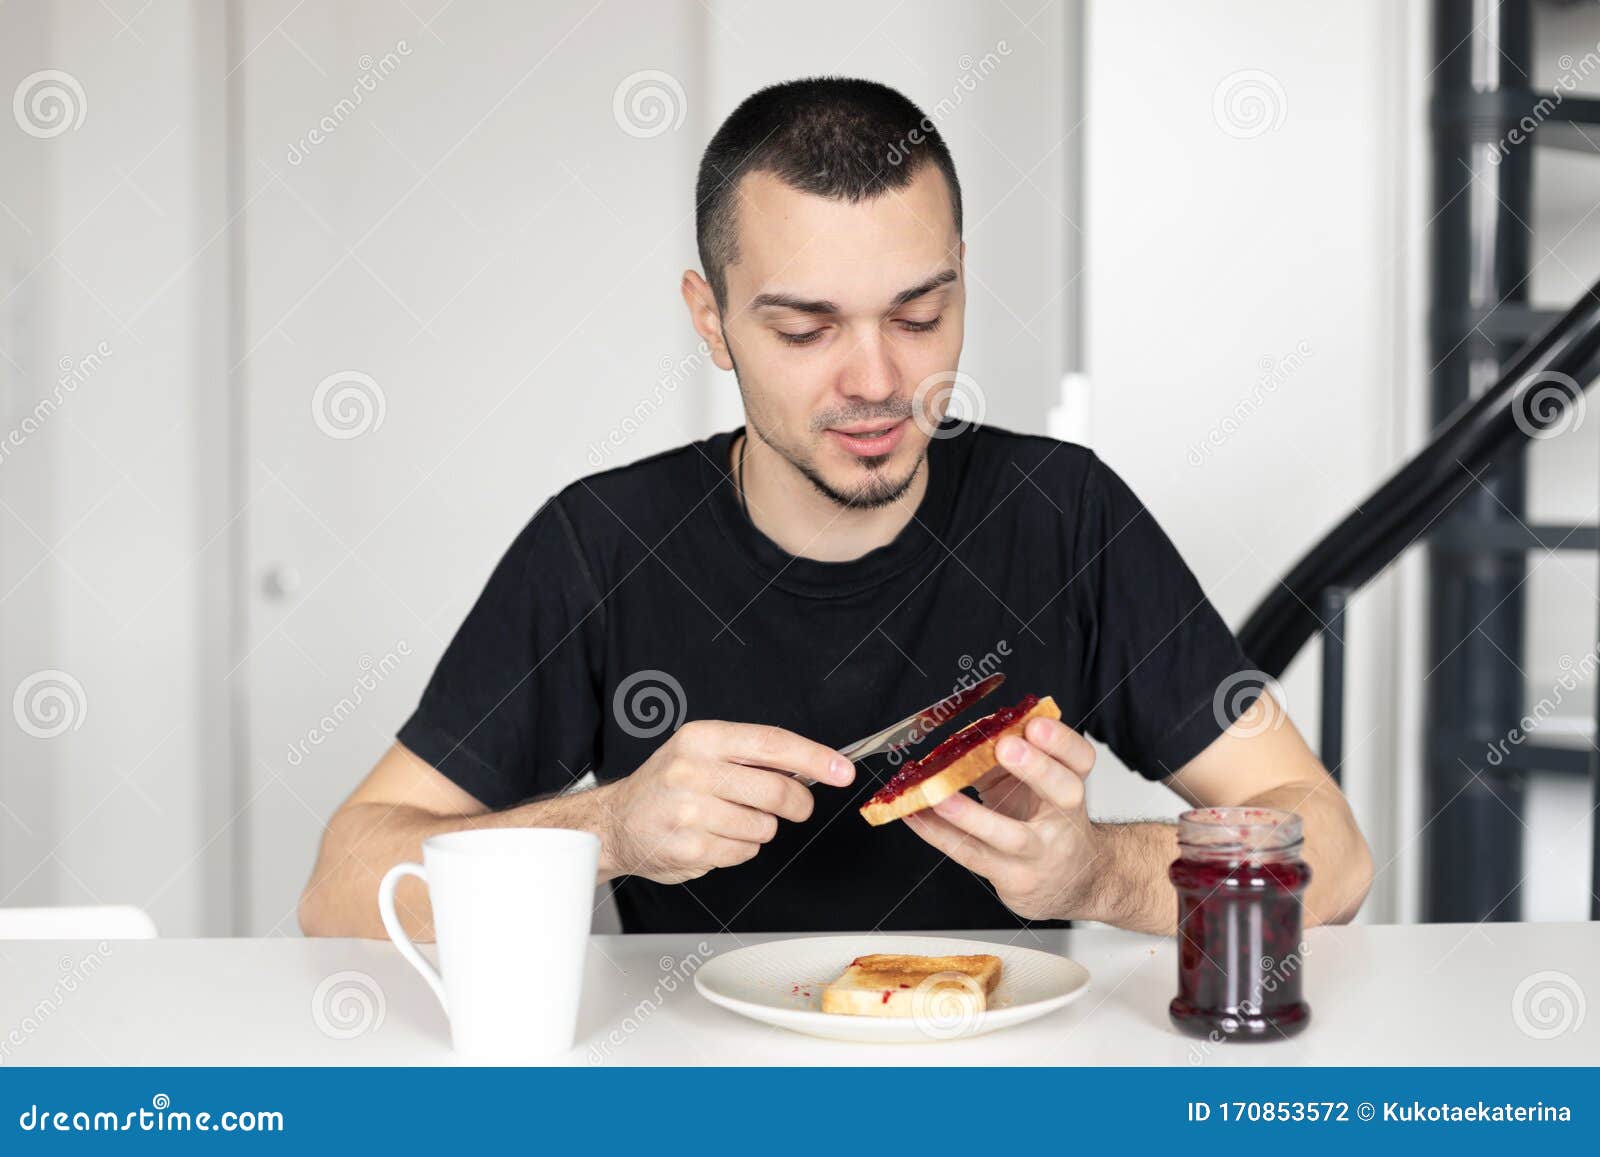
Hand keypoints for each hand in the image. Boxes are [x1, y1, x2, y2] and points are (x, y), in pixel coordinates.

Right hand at [600, 720, 853, 884]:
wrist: (615, 823)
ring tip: (729, 820)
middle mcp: (693, 770)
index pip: (772, 743)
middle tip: (797, 807)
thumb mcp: (701, 752)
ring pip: (764, 826)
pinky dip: (739, 848)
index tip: (842, 771)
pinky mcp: (690, 847)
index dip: (814, 758)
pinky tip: (713, 838)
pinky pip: (744, 851)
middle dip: (797, 803)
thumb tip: (811, 767)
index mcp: (702, 738)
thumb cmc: (667, 785)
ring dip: (759, 828)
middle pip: (777, 789)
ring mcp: (690, 811)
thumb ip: (750, 756)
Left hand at [903, 716, 1101, 920]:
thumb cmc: (1045, 821)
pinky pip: (972, 854)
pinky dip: (938, 833)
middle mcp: (1064, 818)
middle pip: (1064, 792)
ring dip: (969, 814)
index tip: (1034, 724)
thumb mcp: (1034, 785)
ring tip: (937, 795)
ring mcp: (1040, 852)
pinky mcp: (1013, 878)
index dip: (1061, 741)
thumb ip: (1005, 760)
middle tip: (1005, 746)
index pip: (1080, 759)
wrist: (1070, 880)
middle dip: (1036, 768)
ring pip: (1010, 835)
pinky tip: (915, 817)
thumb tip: (962, 738)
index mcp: (1071, 784)